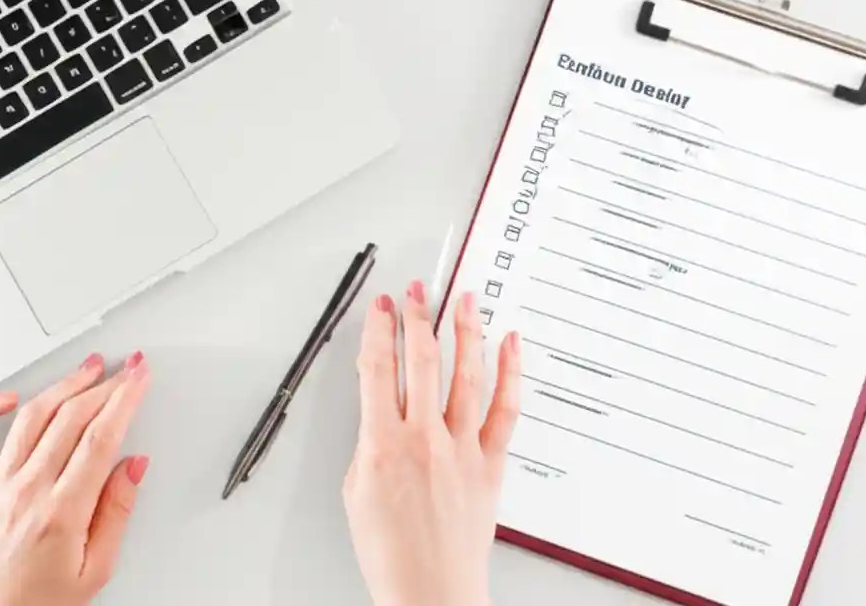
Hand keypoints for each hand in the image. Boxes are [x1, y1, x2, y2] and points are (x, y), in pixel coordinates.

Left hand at [0, 352, 152, 605]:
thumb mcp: (94, 570)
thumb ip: (116, 513)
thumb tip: (132, 467)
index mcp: (61, 512)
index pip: (101, 437)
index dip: (125, 398)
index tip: (140, 377)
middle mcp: (25, 491)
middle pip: (71, 418)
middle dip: (105, 384)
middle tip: (126, 368)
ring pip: (31, 416)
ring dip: (63, 385)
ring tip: (86, 370)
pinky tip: (8, 398)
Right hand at [344, 281, 521, 605]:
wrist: (431, 592)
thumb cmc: (391, 553)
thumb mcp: (355, 491)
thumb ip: (368, 443)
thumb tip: (380, 409)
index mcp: (382, 446)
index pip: (377, 369)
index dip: (378, 329)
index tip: (380, 306)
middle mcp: (424, 440)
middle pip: (420, 360)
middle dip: (416, 316)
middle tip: (416, 290)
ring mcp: (461, 449)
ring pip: (465, 374)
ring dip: (464, 329)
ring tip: (465, 299)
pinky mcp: (490, 463)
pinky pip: (504, 409)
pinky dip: (509, 372)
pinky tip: (509, 344)